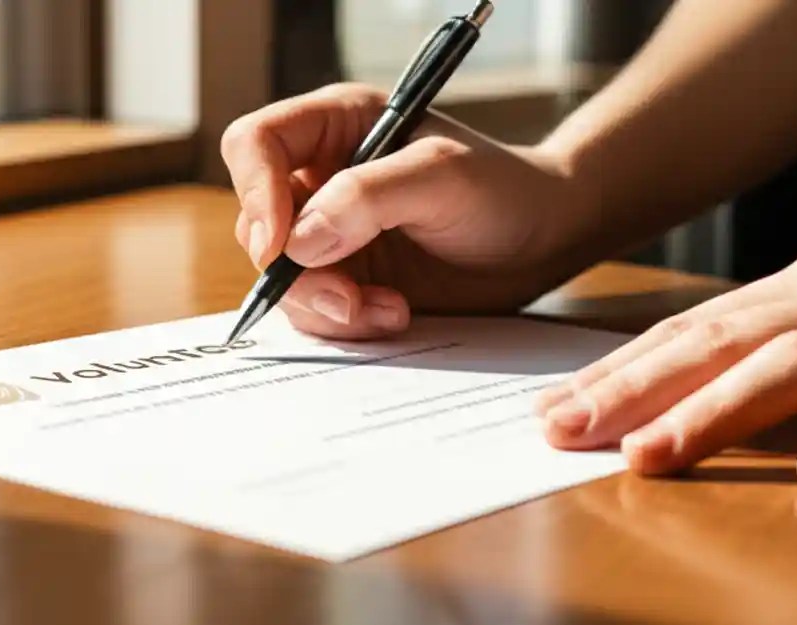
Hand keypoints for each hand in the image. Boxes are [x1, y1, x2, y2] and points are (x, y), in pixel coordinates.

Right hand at [220, 82, 593, 339]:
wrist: (542, 244)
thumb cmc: (504, 190)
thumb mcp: (443, 177)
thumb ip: (368, 196)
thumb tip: (297, 240)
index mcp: (335, 127)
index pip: (255, 145)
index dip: (255, 192)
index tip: (281, 245)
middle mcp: (320, 179)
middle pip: (258, 225)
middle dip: (296, 272)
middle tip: (347, 298)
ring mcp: (328, 235)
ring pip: (282, 279)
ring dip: (326, 306)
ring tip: (388, 310)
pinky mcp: (344, 281)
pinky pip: (313, 312)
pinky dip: (346, 325)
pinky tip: (395, 315)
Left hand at [536, 252, 796, 489]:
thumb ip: (756, 358)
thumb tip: (652, 407)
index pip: (689, 331)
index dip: (616, 370)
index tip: (549, 410)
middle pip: (721, 342)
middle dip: (635, 388)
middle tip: (564, 432)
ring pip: (795, 366)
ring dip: (714, 412)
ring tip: (645, 455)